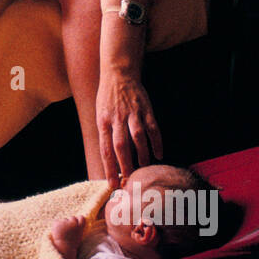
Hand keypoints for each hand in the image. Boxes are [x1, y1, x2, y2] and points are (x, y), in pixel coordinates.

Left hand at [95, 70, 163, 188]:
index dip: (109, 168)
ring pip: (138, 138)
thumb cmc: (107, 98)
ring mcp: (132, 114)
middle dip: (125, 165)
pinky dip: (157, 142)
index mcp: (103, 122)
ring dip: (142, 155)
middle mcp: (117, 119)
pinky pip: (153, 128)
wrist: (118, 74)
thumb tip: (110, 160)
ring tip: (144, 168)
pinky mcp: (145, 110)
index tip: (112, 184)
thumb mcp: (100, 115)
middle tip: (129, 180)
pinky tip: (159, 154)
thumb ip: (106, 134)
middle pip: (121, 146)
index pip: (105, 149)